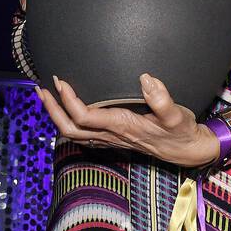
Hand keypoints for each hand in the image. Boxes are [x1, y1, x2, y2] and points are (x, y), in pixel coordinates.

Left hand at [35, 72, 219, 168]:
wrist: (187, 151)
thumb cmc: (182, 132)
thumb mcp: (178, 116)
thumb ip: (162, 99)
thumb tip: (145, 78)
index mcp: (123, 126)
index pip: (85, 116)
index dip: (68, 100)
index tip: (61, 81)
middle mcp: (112, 135)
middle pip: (70, 129)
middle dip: (53, 110)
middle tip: (42, 89)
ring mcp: (111, 139)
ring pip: (73, 133)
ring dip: (57, 116)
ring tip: (47, 97)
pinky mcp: (114, 139)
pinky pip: (83, 135)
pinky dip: (69, 122)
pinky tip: (67, 113)